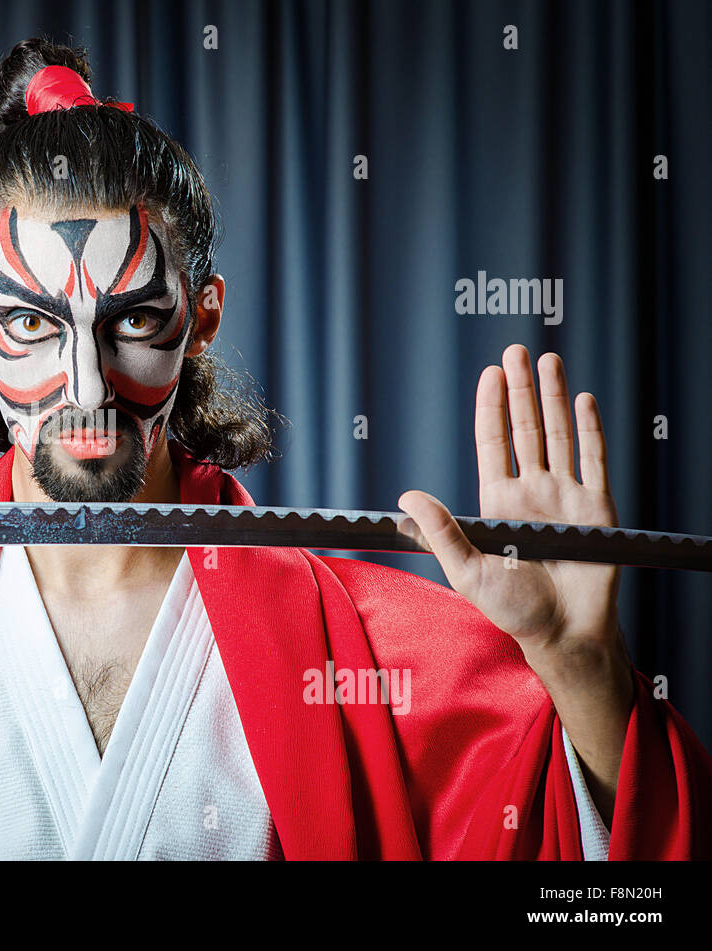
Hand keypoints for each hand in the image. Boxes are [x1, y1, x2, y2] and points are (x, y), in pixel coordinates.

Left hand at [398, 345, 633, 815]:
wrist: (562, 633)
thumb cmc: (511, 610)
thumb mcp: (465, 570)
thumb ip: (440, 531)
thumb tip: (405, 496)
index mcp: (497, 502)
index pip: (493, 442)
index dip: (491, 406)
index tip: (490, 373)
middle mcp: (531, 492)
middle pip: (525, 428)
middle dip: (521, 389)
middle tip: (516, 349)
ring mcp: (565, 496)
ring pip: (558, 434)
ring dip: (553, 398)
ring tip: (548, 360)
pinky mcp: (596, 508)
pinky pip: (594, 460)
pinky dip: (591, 430)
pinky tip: (584, 400)